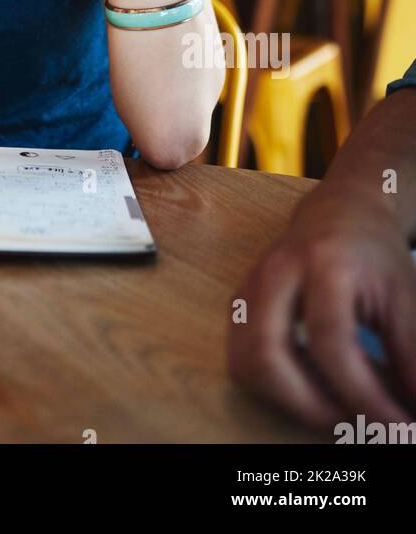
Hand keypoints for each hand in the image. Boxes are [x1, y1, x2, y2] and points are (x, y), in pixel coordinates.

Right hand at [227, 195, 415, 430]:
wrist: (339, 210)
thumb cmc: (373, 252)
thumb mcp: (405, 296)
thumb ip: (412, 355)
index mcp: (323, 262)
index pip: (332, 342)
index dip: (363, 396)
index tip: (398, 429)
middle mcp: (277, 272)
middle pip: (268, 354)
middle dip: (312, 407)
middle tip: (358, 428)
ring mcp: (251, 285)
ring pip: (245, 361)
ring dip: (289, 402)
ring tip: (337, 412)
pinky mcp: (240, 301)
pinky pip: (241, 358)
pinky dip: (272, 387)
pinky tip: (310, 390)